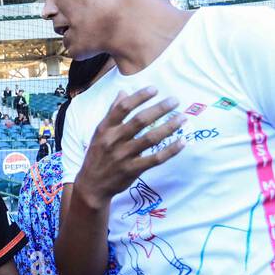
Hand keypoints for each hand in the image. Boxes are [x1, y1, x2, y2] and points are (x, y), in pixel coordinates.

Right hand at [75, 88, 185, 210]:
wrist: (91, 185)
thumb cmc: (97, 155)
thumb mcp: (100, 132)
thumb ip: (112, 112)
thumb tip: (123, 92)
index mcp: (105, 128)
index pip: (123, 108)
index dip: (140, 97)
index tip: (155, 89)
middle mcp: (114, 140)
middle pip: (140, 121)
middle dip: (160, 109)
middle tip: (175, 101)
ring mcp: (123, 156)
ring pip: (150, 138)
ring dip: (169, 127)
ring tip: (182, 118)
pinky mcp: (132, 170)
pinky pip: (155, 159)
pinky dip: (170, 150)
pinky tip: (182, 142)